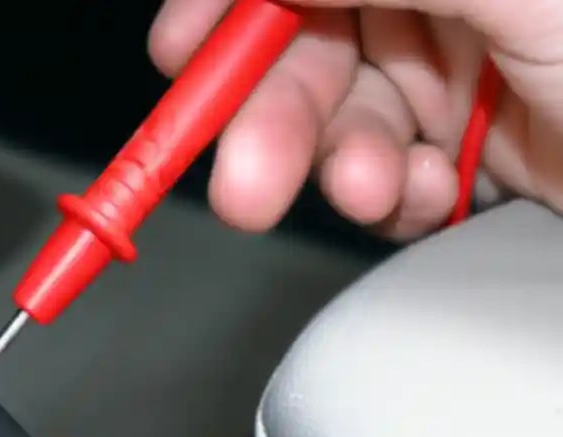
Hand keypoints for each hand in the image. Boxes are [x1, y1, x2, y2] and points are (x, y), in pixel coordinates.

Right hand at [149, 0, 562, 238]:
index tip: (180, 53)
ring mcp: (461, 64)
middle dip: (275, 117)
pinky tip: (435, 197)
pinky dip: (398, 198)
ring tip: (386, 192)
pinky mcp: (474, 140)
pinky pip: (393, 170)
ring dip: (343, 169)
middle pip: (305, 42)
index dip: (226, 8)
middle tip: (251, 181)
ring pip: (343, 117)